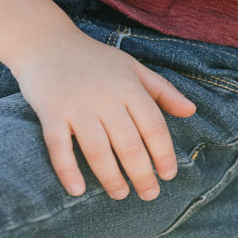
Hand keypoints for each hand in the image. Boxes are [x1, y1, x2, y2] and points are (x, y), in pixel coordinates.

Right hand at [11, 33, 197, 200]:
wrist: (45, 42)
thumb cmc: (95, 59)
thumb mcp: (134, 69)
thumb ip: (163, 91)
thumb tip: (192, 112)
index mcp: (130, 88)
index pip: (154, 127)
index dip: (164, 154)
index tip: (169, 175)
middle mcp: (106, 98)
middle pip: (129, 145)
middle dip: (142, 174)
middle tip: (149, 194)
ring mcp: (77, 106)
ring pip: (98, 151)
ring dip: (111, 178)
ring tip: (121, 194)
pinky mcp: (50, 113)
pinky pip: (59, 147)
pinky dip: (67, 170)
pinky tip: (77, 190)